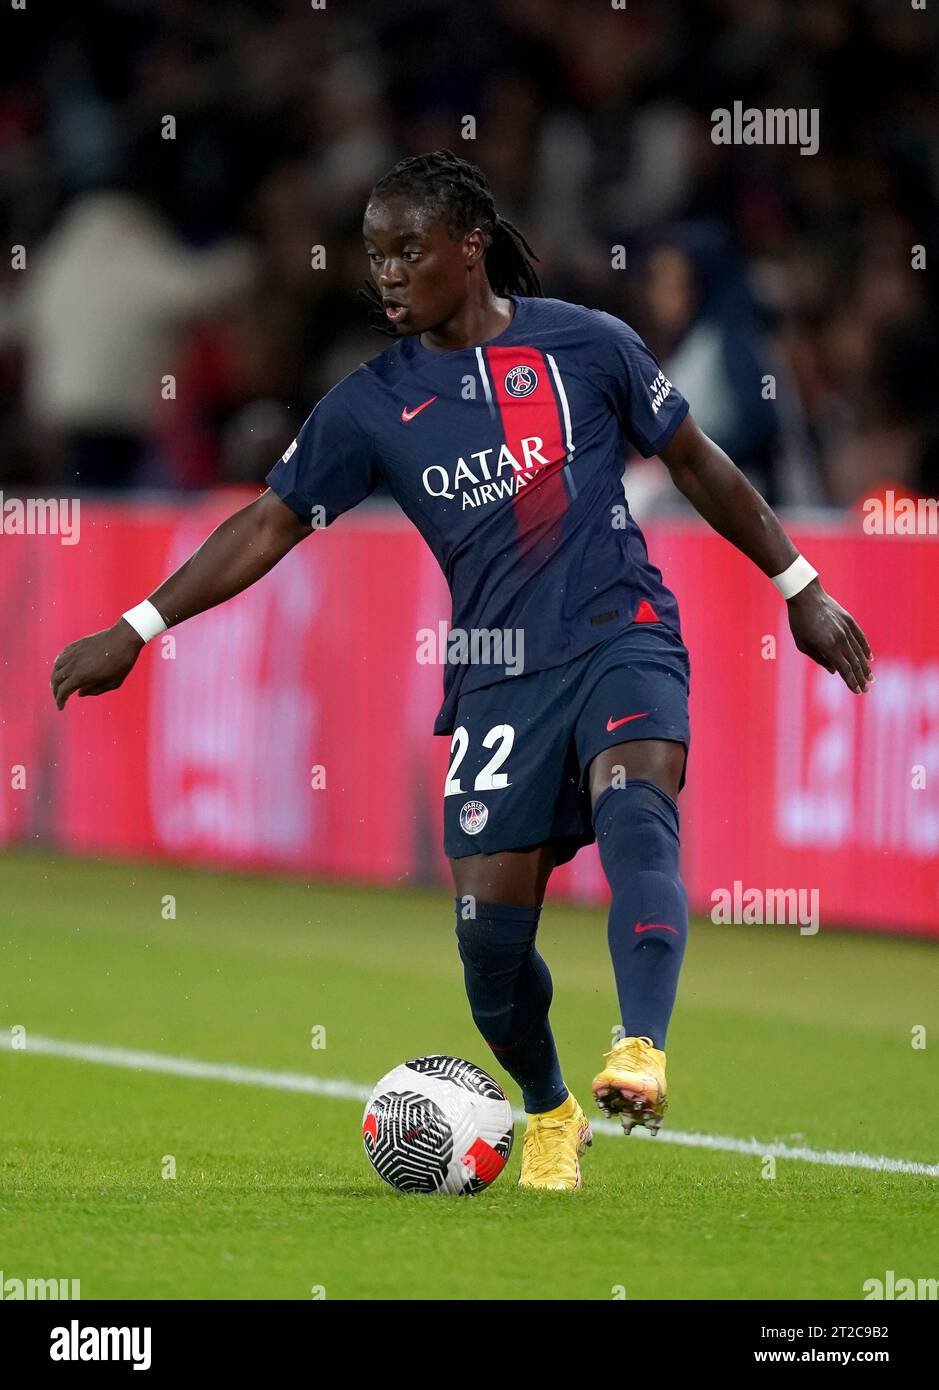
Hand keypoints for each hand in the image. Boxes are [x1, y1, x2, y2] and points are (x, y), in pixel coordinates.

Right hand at [51, 620, 144, 709]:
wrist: (124, 638)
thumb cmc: (122, 662)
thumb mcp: (113, 683)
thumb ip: (95, 690)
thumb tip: (79, 693)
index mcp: (81, 676)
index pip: (63, 691)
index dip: (60, 701)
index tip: (61, 707)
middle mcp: (73, 664)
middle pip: (56, 680)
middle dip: (54, 691)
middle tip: (58, 697)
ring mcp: (74, 652)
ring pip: (56, 667)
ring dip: (54, 677)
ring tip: (57, 684)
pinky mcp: (77, 644)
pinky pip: (62, 655)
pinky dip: (58, 663)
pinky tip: (60, 667)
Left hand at [787, 579, 872, 693]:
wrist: (806, 597)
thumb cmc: (799, 622)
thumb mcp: (802, 644)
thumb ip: (819, 659)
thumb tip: (834, 670)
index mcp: (828, 647)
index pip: (844, 669)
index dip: (851, 682)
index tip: (857, 691)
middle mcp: (840, 640)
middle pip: (854, 663)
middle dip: (860, 678)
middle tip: (866, 689)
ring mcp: (846, 629)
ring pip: (859, 652)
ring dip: (865, 666)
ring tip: (870, 678)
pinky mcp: (849, 621)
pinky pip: (860, 638)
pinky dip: (866, 649)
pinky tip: (869, 658)